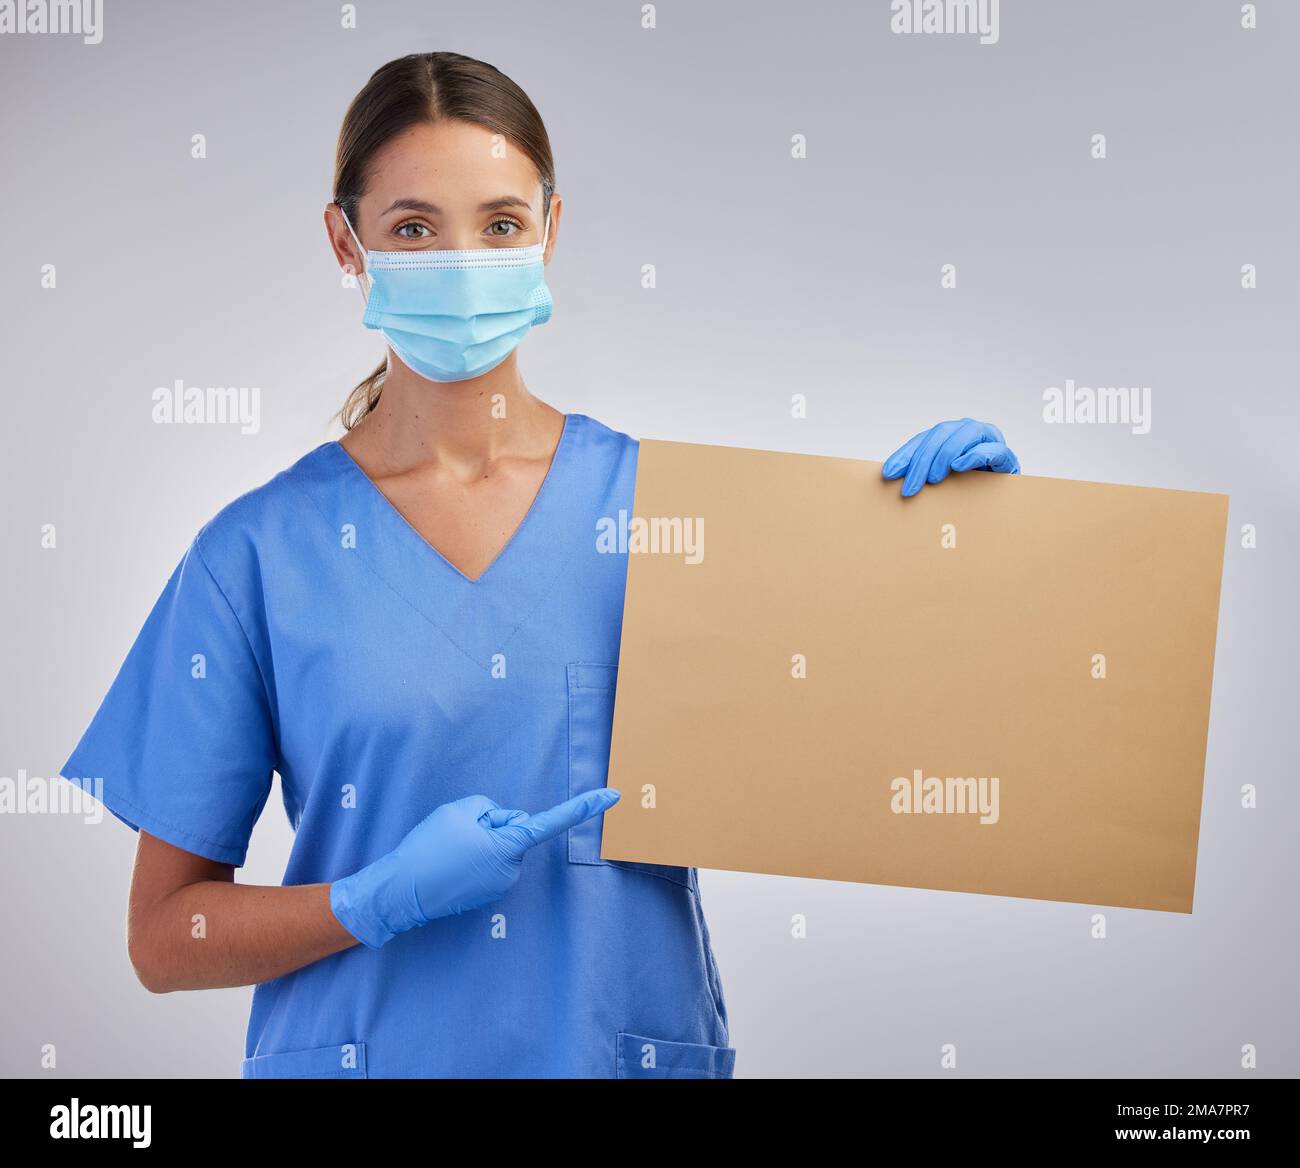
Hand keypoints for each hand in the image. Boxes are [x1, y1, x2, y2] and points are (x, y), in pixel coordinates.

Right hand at [330, 789, 619, 948]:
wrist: (401, 890)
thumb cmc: (429, 848)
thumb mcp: (458, 811)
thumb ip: (491, 807)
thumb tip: (505, 823)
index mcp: (509, 847)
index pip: (552, 822)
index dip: (585, 808)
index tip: (614, 796)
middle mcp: (512, 870)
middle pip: (515, 830)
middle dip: (493, 827)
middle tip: (459, 835)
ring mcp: (500, 885)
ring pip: (501, 848)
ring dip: (481, 844)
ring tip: (451, 852)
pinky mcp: (488, 894)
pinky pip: (489, 863)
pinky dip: (474, 859)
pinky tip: (451, 865)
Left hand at [882, 418, 1019, 496]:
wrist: (1003, 500)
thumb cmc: (967, 488)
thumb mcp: (941, 479)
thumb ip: (922, 473)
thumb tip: (890, 477)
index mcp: (950, 435)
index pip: (923, 439)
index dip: (905, 454)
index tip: (889, 473)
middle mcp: (968, 431)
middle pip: (941, 434)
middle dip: (922, 460)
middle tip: (910, 487)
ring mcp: (989, 439)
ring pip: (966, 433)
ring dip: (946, 454)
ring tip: (933, 478)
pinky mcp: (1006, 455)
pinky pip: (993, 449)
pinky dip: (974, 455)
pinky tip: (959, 466)